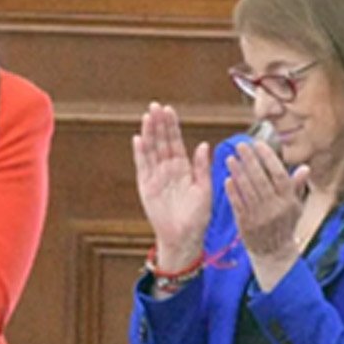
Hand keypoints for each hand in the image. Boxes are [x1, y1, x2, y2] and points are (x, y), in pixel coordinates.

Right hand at [132, 102, 210, 269]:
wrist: (184, 237)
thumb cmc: (197, 217)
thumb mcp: (205, 190)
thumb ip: (202, 167)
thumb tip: (204, 144)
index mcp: (183, 168)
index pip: (176, 142)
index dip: (172, 126)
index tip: (170, 110)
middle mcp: (168, 169)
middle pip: (162, 141)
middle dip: (159, 124)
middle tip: (155, 106)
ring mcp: (156, 177)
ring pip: (151, 150)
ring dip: (149, 133)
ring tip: (147, 116)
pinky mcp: (146, 187)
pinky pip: (142, 167)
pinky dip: (140, 153)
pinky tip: (138, 138)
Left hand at [224, 140, 308, 290]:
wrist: (274, 252)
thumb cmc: (285, 224)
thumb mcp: (296, 206)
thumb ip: (297, 187)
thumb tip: (305, 168)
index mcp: (288, 201)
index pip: (279, 175)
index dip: (268, 158)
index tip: (259, 144)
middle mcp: (274, 208)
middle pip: (260, 179)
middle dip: (249, 160)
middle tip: (240, 146)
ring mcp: (259, 216)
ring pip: (247, 190)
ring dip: (237, 172)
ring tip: (230, 158)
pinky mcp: (245, 223)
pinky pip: (237, 204)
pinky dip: (232, 191)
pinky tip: (227, 179)